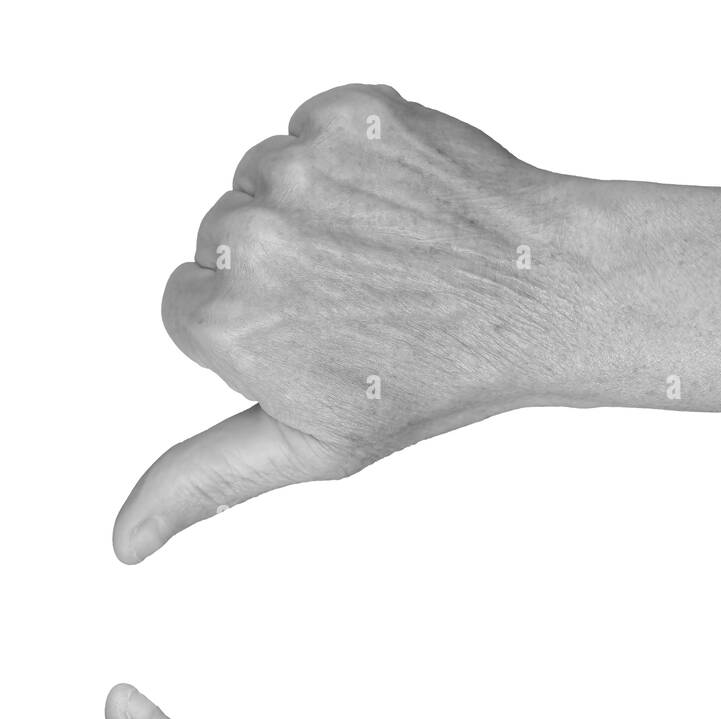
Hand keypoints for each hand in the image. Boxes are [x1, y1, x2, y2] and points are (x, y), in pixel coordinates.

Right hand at [113, 83, 593, 563]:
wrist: (538, 299)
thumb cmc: (429, 384)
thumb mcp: (310, 449)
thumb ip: (203, 481)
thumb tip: (123, 543)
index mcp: (230, 321)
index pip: (186, 304)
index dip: (248, 325)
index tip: (310, 337)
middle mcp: (253, 236)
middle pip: (219, 238)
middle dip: (274, 265)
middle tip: (357, 299)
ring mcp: (305, 168)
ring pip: (264, 179)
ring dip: (313, 209)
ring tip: (383, 252)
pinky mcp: (351, 115)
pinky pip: (314, 128)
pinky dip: (352, 159)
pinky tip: (400, 204)